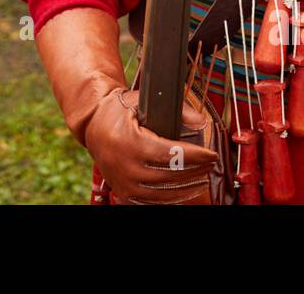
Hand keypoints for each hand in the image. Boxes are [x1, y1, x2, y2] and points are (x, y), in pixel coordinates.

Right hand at [85, 87, 219, 204]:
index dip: (196, 157)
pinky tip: (184, 191)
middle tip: (210, 164)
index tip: (211, 154)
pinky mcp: (124, 193)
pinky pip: (152, 201)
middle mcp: (127, 166)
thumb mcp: (140, 101)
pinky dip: (171, 198)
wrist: (92, 125)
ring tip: (203, 178)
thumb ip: (173, 110)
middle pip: (171, 176)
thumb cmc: (117, 111)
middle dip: (196, 171)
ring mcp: (125, 183)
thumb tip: (201, 121)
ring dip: (188, 188)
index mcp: (131, 143)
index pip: (173, 155)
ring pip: (164, 193)